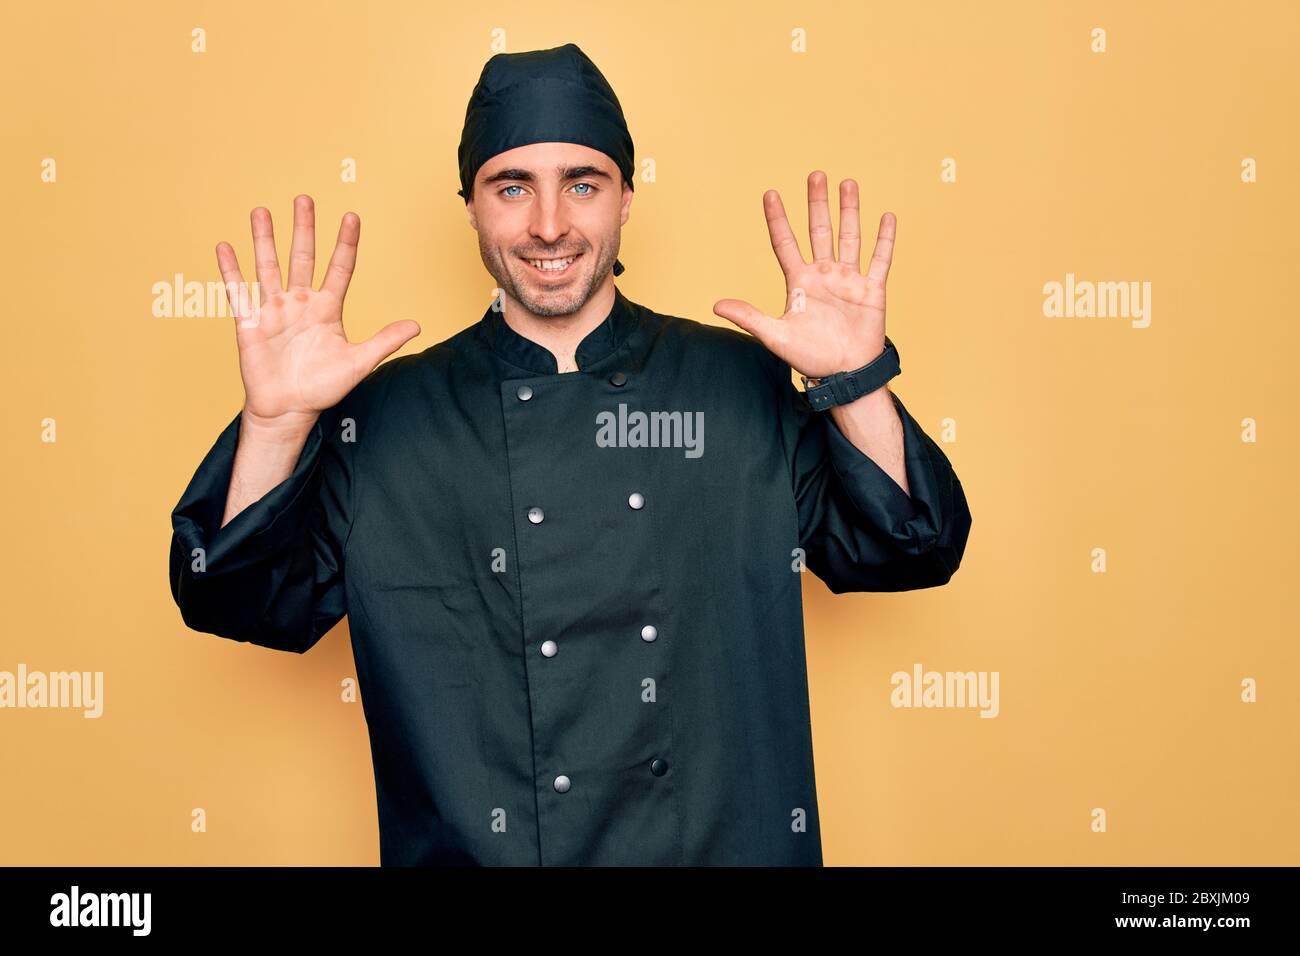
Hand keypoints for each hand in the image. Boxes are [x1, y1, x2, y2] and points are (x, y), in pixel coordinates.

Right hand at [216, 195, 420, 431]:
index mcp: (327, 309)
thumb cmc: (322, 388)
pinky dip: (231, 269)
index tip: (351, 216)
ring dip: (264, 239)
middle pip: (302, 257)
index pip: (339, 268)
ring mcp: (274, 310)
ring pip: (268, 266)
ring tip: (261, 211)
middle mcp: (300, 302)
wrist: (289, 409)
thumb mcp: (358, 363)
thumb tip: (416, 325)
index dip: (345, 243)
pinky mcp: (251, 322)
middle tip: (304, 198)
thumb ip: (384, 341)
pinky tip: (225, 246)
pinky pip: (238, 291)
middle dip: (303, 228)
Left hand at [713, 171, 892, 378]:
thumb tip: (716, 305)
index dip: (777, 220)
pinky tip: (886, 216)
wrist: (844, 375)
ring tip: (847, 183)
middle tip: (815, 175)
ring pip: (849, 237)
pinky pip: (879, 260)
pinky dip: (884, 239)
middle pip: (819, 231)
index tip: (770, 194)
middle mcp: (823, 275)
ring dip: (849, 211)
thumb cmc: (810, 359)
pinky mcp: (871, 290)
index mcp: (799, 282)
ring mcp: (848, 280)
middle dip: (817, 203)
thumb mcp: (776, 336)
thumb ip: (749, 317)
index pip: (785, 244)